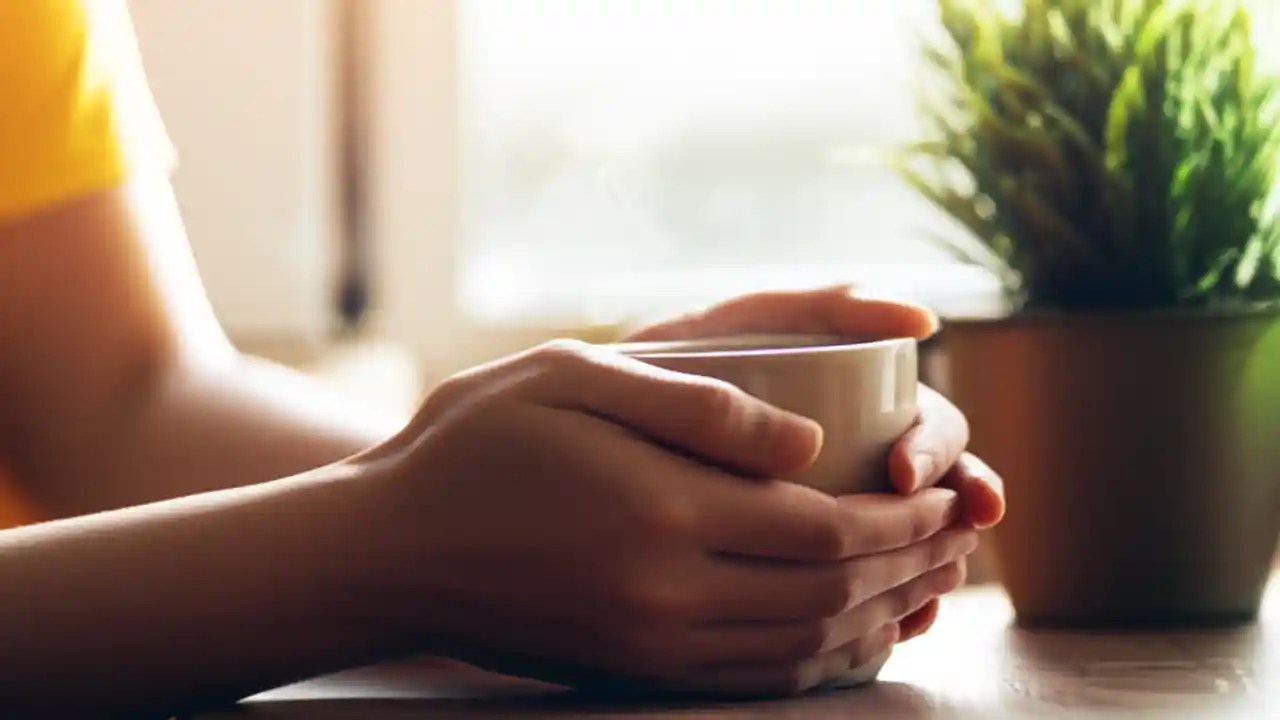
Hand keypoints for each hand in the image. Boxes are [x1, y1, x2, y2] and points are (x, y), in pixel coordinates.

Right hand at [354, 340, 978, 695]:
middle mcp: (668, 592)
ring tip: (924, 588)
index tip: (943, 491)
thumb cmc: (474, 444)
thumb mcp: (570, 376)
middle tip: (956, 537)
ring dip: (876, 617)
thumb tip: (810, 442)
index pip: (825, 527)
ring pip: (801, 645)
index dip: (899, 515)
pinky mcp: (633, 669)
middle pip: (828, 592)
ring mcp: (651, 643)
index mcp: (664, 509)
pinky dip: (817, 662)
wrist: (387, 552)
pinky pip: (753, 681)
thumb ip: (696, 404)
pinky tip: (844, 637)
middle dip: (906, 565)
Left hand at [629, 286, 1006, 640]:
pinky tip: (885, 634)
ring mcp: (835, 512)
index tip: (904, 474)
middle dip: (948, 525)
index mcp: (862, 398)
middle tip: (945, 545)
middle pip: (937, 498)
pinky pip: (856, 597)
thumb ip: (821, 305)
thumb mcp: (740, 321)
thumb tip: (922, 320)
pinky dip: (880, 617)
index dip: (939, 452)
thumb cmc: (669, 359)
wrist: (580, 422)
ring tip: (922, 605)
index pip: (931, 427)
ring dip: (927, 579)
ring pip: (907, 556)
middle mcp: (860, 457)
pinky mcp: (796, 562)